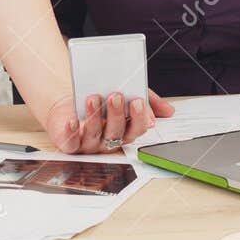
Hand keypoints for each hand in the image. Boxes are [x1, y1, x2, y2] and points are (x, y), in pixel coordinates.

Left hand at [43, 90, 176, 153]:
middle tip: (115, 96)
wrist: (69, 103)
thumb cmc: (101, 101)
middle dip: (116, 115)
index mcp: (124, 131)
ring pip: (95, 135)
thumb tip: (169, 111)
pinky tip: (72, 121)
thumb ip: (148, 102)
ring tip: (93, 98)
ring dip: (95, 117)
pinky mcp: (70, 143)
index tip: (137, 101)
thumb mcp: (127, 95)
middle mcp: (108, 140)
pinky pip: (71, 142)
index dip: (138, 118)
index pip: (136, 129)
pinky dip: (71, 132)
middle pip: (116, 133)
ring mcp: (89, 143)